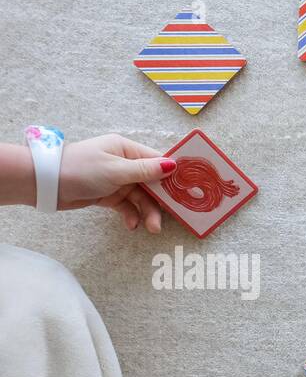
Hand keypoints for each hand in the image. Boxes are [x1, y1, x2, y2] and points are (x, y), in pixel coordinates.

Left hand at [57, 134, 174, 232]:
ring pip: (142, 197)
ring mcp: (117, 179)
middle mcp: (124, 163)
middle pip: (152, 183)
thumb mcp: (116, 170)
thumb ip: (145, 170)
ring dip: (148, 212)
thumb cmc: (80, 169)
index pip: (157, 161)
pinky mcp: (109, 194)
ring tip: (151, 227)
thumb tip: (173, 165)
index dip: (172, 176)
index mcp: (126, 149)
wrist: (47, 184)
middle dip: (161, 201)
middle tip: (169, 217)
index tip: (187, 191)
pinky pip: (128, 206)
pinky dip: (132, 215)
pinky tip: (132, 224)